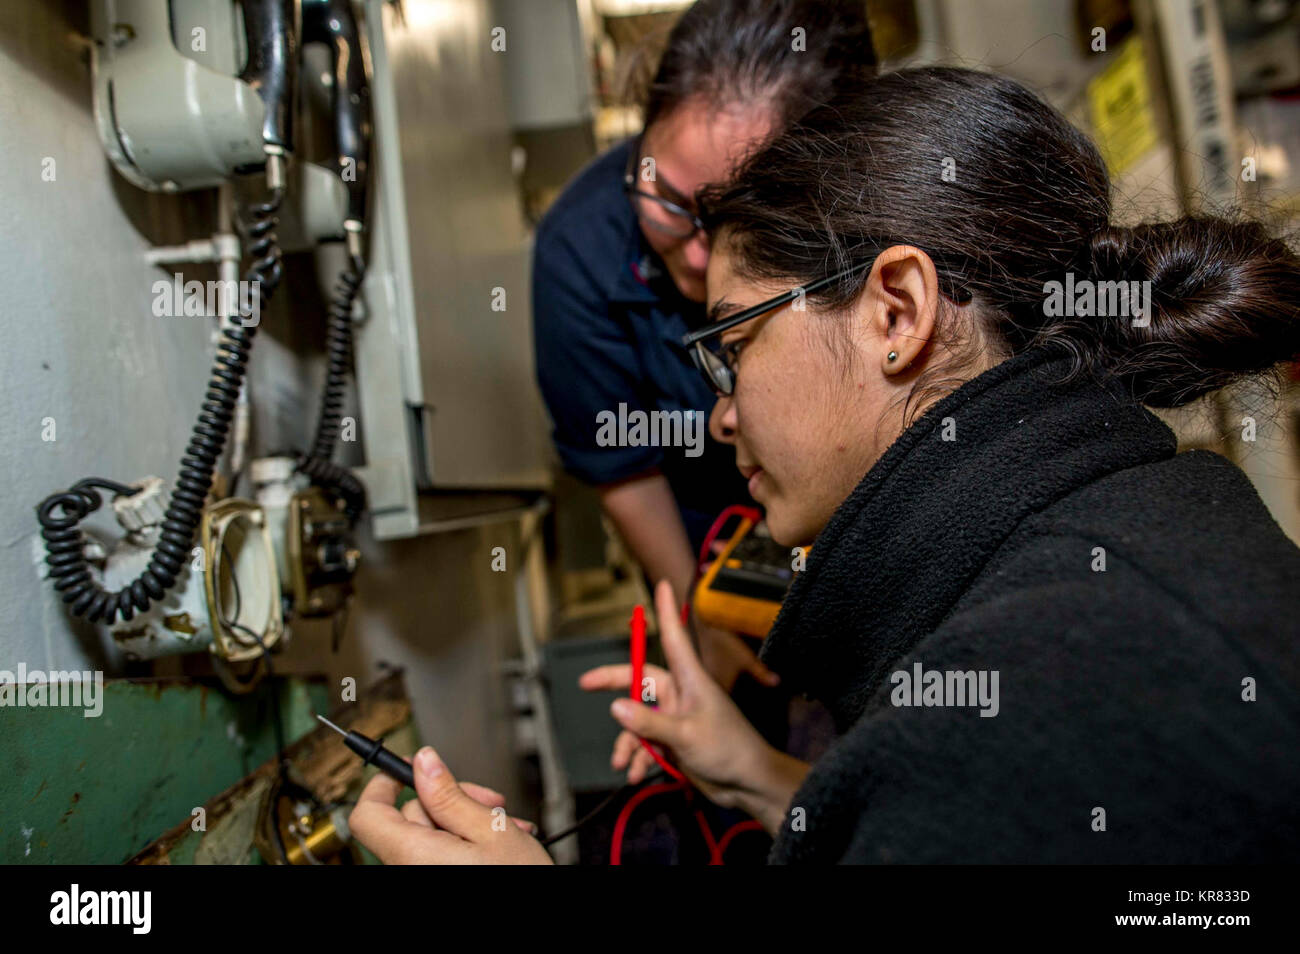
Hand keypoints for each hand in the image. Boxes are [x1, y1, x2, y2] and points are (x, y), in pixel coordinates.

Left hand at [348, 746, 552, 863]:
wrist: (538, 927)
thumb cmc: (518, 881)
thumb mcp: (491, 829)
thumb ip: (450, 794)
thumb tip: (423, 763)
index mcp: (412, 855)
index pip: (367, 815)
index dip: (382, 784)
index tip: (404, 768)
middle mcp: (407, 872)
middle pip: (410, 817)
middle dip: (452, 801)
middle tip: (490, 801)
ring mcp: (420, 878)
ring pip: (429, 834)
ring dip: (466, 821)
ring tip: (505, 826)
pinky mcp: (434, 881)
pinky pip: (437, 854)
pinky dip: (464, 842)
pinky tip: (496, 843)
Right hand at [579, 580, 783, 810]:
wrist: (747, 784)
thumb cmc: (728, 750)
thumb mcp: (685, 735)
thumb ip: (648, 722)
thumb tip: (615, 706)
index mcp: (690, 680)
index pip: (675, 638)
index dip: (667, 611)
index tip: (664, 584)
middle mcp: (681, 694)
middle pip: (640, 681)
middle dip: (614, 686)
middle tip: (585, 684)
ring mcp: (676, 717)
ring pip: (638, 718)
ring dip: (628, 741)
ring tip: (623, 763)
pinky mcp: (674, 740)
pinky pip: (646, 741)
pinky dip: (638, 756)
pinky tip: (635, 773)